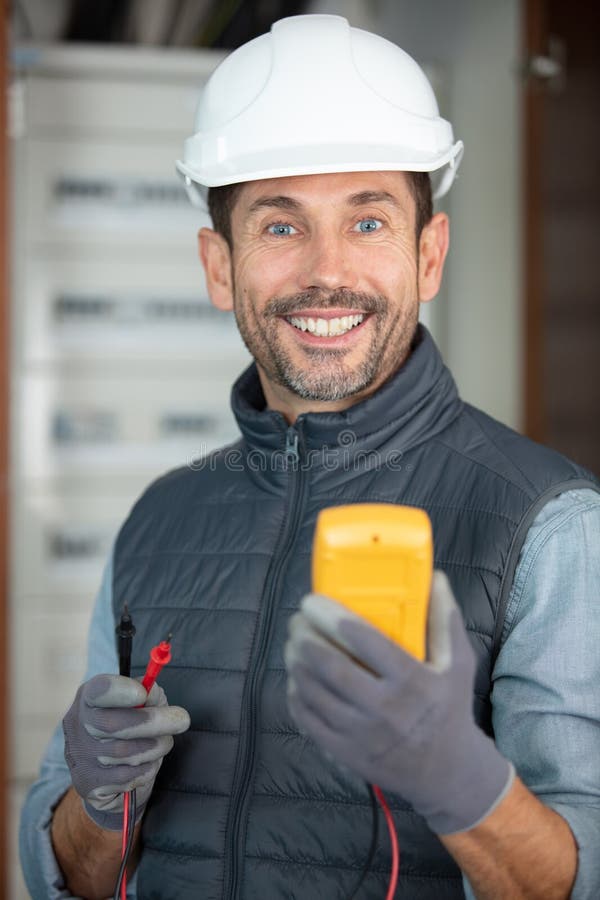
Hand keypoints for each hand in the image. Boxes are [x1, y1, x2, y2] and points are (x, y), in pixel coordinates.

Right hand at [62, 674, 190, 829]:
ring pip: (124, 752)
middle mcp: (78, 726)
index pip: (99, 691)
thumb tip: (151, 693)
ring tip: (164, 742)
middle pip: (112, 724)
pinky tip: (148, 762)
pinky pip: (127, 776)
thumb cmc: (132, 725)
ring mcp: (80, 757)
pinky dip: (147, 768)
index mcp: (88, 697)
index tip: (143, 693)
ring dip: (155, 747)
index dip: (122, 691)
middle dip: (154, 722)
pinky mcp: (89, 784)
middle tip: (182, 719)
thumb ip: (148, 693)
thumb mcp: (141, 703)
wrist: (113, 772)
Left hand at [285, 571, 513, 834]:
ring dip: (296, 661)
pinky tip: (296, 676)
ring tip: (293, 641)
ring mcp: (361, 733)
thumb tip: (435, 576)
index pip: (365, 641)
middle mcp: (385, 708)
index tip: (313, 601)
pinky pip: (308, 719)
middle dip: (305, 637)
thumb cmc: (448, 707)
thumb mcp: (458, 663)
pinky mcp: (345, 752)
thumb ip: (445, 619)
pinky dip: (296, 693)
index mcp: (412, 681)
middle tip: (297, 619)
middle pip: (331, 666)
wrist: (446, 772)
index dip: (332, 617)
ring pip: (314, 691)